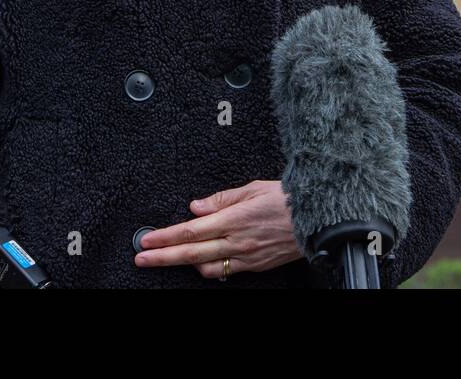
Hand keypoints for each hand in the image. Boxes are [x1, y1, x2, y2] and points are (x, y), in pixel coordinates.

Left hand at [133, 180, 303, 278]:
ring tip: (168, 258)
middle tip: (141, 258)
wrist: (319, 218)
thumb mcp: (253, 188)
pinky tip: (201, 263)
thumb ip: (222, 199)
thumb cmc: (288, 199)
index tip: (147, 240)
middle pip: (191, 254)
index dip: (165, 237)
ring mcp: (246, 258)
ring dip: (184, 265)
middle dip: (163, 257)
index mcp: (234, 220)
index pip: (190, 231)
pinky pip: (226, 272)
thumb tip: (196, 206)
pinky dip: (209, 269)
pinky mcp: (256, 267)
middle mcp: (237, 242)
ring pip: (206, 268)